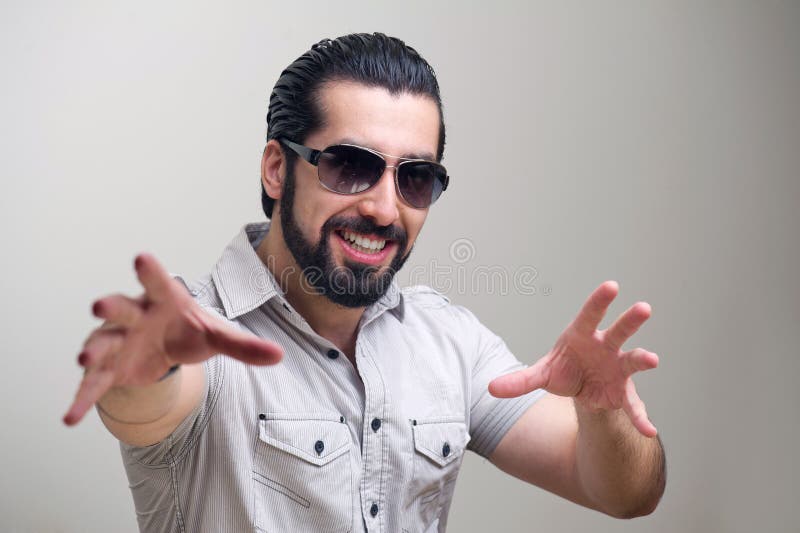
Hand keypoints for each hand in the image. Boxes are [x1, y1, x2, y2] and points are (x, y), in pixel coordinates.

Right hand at [63, 253, 282, 425]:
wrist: (166, 347)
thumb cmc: (189, 331)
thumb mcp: (217, 337)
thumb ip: (244, 346)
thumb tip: (280, 355)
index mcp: (163, 301)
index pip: (159, 283)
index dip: (151, 272)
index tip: (142, 257)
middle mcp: (135, 317)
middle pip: (121, 308)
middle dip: (111, 307)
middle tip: (100, 304)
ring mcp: (118, 342)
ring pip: (101, 343)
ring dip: (93, 350)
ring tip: (85, 360)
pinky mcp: (110, 369)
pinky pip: (94, 384)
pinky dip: (82, 399)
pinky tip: (70, 418)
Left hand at [488, 281, 658, 436]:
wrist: (581, 391)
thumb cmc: (565, 370)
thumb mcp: (541, 375)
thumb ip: (519, 381)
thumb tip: (491, 388)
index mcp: (582, 336)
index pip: (589, 315)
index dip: (599, 301)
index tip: (612, 286)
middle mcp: (604, 347)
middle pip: (618, 331)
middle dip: (630, 320)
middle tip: (644, 308)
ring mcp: (617, 368)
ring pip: (632, 359)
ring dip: (642, 359)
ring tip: (652, 359)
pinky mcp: (622, 392)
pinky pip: (632, 405)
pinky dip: (639, 417)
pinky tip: (648, 430)